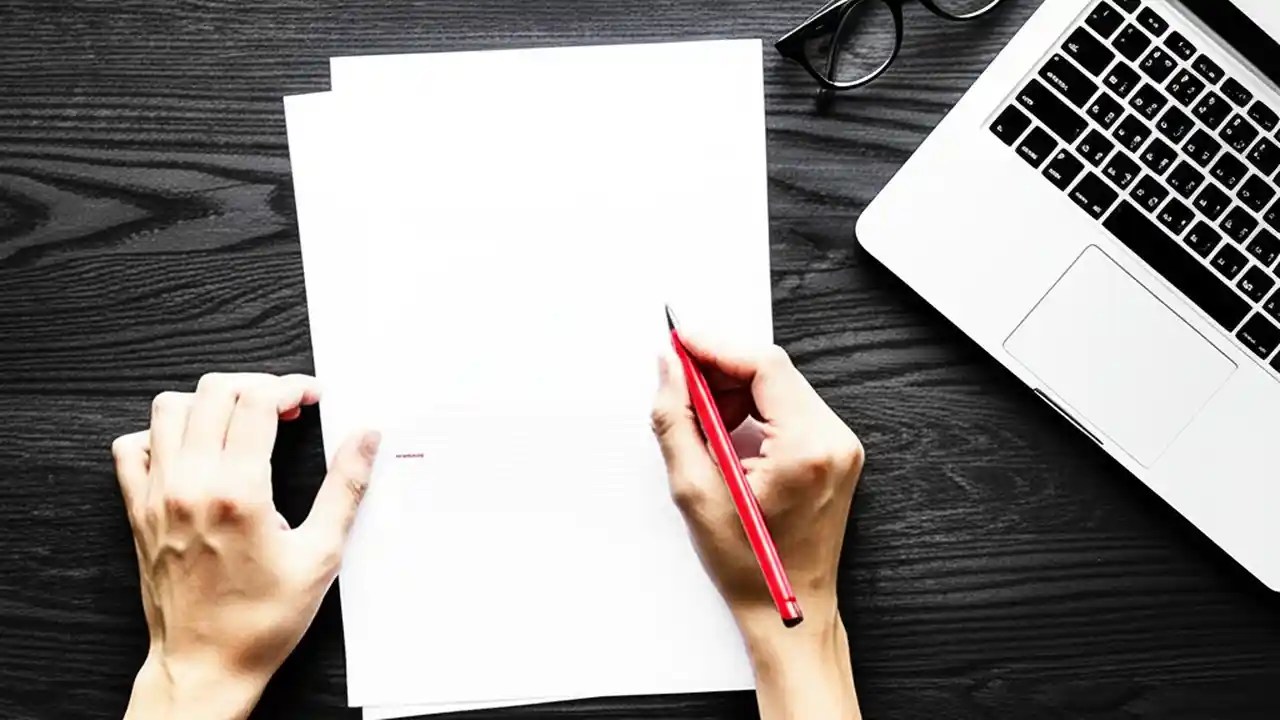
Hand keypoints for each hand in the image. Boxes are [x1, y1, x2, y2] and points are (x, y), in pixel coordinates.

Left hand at [112, 373, 380, 719]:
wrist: (205, 665)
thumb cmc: (262, 620)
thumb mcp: (321, 555)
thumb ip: (345, 488)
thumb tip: (367, 439)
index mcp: (238, 493)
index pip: (256, 400)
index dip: (290, 386)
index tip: (309, 397)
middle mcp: (190, 485)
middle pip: (213, 390)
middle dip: (255, 386)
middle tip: (283, 407)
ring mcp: (158, 495)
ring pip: (168, 408)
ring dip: (209, 402)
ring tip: (240, 422)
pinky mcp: (138, 510)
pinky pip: (131, 447)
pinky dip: (160, 435)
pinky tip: (193, 450)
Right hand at [651, 337, 862, 719]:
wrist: (788, 610)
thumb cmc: (749, 567)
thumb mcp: (695, 491)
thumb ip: (677, 420)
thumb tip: (669, 371)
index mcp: (807, 449)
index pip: (764, 366)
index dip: (716, 347)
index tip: (680, 344)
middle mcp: (834, 441)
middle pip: (774, 371)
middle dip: (722, 370)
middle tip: (680, 383)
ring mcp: (840, 446)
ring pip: (781, 386)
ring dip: (736, 391)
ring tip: (703, 423)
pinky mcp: (835, 452)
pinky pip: (791, 408)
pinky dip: (754, 409)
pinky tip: (727, 434)